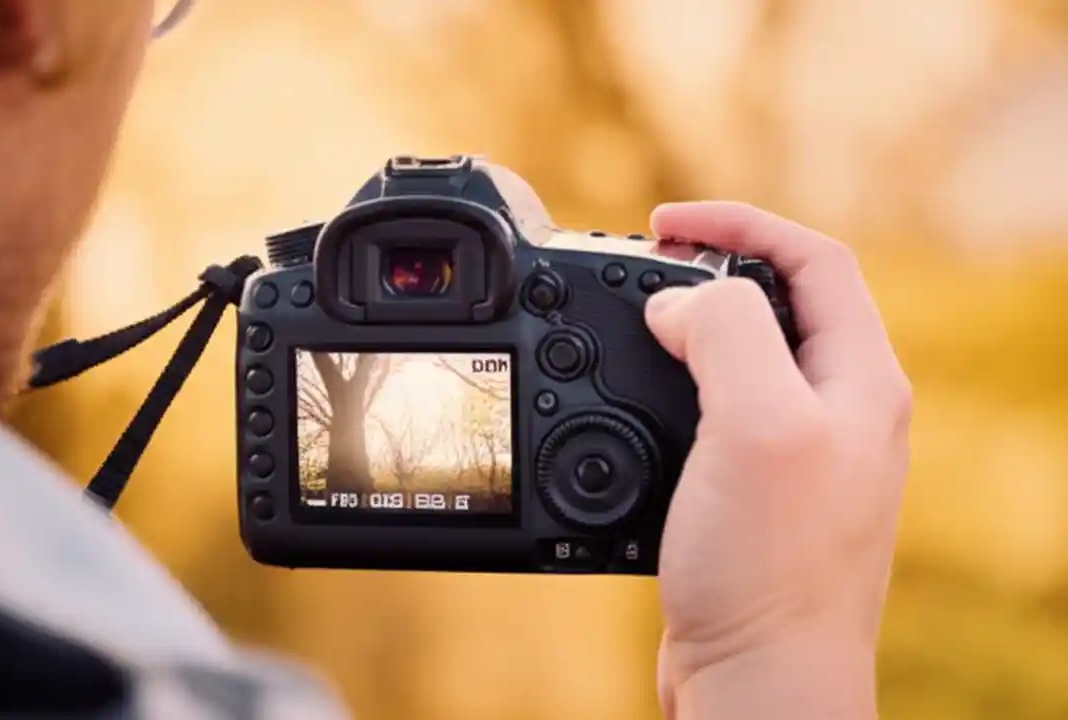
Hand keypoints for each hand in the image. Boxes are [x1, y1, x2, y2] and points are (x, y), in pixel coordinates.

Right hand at [643, 202, 911, 718]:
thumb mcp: (759, 423)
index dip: (738, 221)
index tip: (662, 222)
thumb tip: (679, 302)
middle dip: (708, 264)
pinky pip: (714, 408)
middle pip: (779, 298)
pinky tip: (632, 395)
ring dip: (687, 322)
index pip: (814, 257)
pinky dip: (671, 382)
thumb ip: (726, 332)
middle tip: (642, 262)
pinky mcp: (753, 491)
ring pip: (743, 352)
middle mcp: (838, 409)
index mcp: (860, 380)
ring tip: (634, 318)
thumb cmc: (772, 569)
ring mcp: (798, 451)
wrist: (758, 679)